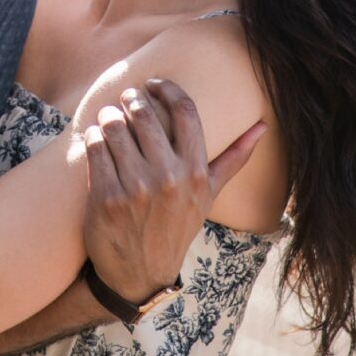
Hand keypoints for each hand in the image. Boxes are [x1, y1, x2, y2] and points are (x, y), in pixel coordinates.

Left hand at [80, 77, 265, 308]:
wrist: (141, 271)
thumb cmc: (176, 225)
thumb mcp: (209, 195)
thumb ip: (233, 159)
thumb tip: (261, 126)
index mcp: (197, 174)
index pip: (186, 112)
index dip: (167, 89)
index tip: (154, 84)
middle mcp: (170, 179)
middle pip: (145, 113)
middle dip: (132, 98)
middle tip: (127, 99)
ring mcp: (137, 188)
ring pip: (114, 125)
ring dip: (109, 115)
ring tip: (111, 118)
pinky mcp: (106, 196)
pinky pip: (95, 146)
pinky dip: (94, 136)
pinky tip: (98, 140)